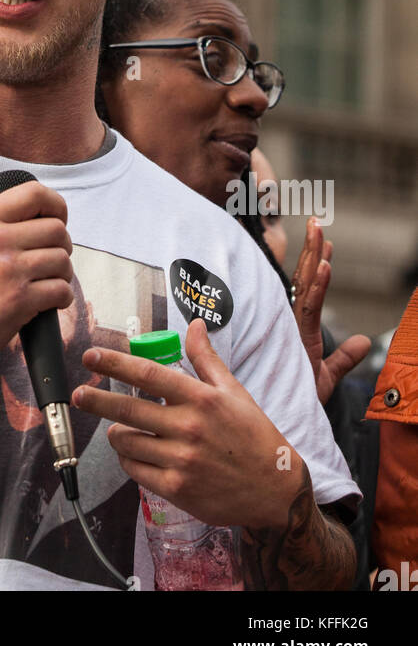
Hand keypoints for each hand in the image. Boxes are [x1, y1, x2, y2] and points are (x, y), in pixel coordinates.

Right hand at [0, 180, 72, 381]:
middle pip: (57, 230)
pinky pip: (61, 291)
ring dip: (63, 274)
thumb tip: (40, 220)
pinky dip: (62, 298)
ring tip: (49, 282)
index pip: (36, 194)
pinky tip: (48, 302)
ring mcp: (9, 270)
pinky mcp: (18, 301)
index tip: (57, 221)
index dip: (56, 207)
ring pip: (63, 260)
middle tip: (53, 260)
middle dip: (62, 246)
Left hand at [71, 318, 303, 530]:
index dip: (114, 364)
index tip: (91, 356)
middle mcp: (188, 428)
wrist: (275, 489)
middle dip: (96, 400)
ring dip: (116, 434)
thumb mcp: (234, 392)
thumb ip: (206, 359)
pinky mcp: (177, 488)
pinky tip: (133, 454)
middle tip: (78, 395)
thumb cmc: (254, 436)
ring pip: (127, 443)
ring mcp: (182, 460)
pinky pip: (135, 471)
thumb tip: (194, 325)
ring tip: (118, 429)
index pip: (147, 375)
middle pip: (128, 410)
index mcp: (201, 399)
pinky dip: (128, 460)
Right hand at [291, 218, 370, 405]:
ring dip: (313, 257)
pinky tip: (324, 266)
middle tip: (317, 221)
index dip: (317, 265)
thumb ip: (344, 358)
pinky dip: (318, 286)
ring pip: (305, 286)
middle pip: (304, 280)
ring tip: (320, 231)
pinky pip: (309, 307)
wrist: (283, 424)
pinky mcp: (296, 338)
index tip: (326, 242)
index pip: (310, 289)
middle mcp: (294, 324)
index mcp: (301, 329)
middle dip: (312, 249)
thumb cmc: (295, 400)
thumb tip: (364, 340)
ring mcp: (293, 328)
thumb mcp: (326, 377)